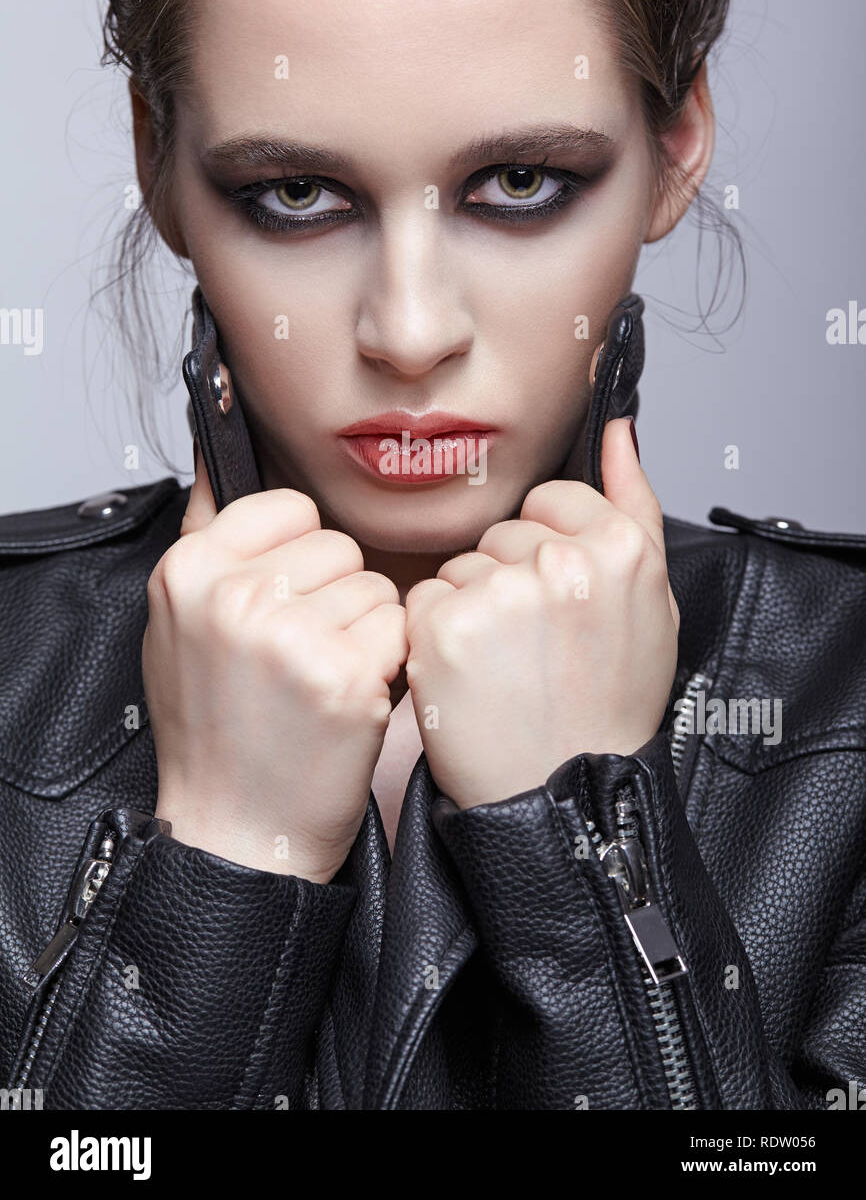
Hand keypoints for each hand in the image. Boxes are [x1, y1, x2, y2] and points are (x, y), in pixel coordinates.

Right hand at [144, 443, 406, 880]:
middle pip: (339, 547)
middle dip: (336, 598)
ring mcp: (288, 634)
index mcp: (188, 570)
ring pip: (376, 586)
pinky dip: (388, 663)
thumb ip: (209, 536)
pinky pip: (400, 627)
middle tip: (300, 659)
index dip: (301, 556)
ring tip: (320, 682)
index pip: (289, 507)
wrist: (235, 831)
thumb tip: (220, 447)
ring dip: (366, 632)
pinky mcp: (343, 675)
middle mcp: (232, 594)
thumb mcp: (180, 623)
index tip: (285, 602)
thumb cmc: (215, 727)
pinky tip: (349, 700)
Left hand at [404, 417, 678, 808]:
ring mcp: (499, 595)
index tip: (561, 606)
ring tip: (505, 669)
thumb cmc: (608, 702)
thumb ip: (633, 502)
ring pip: (461, 567)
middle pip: (503, 535)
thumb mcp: (653, 600)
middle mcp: (561, 563)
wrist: (565, 795)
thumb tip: (617, 427)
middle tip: (536, 650)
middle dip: (510, 582)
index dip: (550, 553)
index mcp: (619, 547)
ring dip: (472, 610)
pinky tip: (468, 678)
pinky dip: (435, 637)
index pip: (551, 501)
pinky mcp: (443, 629)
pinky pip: (424, 600)